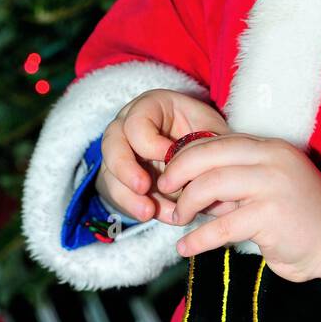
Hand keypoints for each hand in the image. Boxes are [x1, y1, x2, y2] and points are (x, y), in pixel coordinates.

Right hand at [95, 89, 228, 224]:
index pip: (136, 121)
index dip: (150, 142)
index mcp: (149, 107)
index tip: (169, 156)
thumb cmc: (201, 134)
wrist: (194, 151)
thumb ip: (210, 144)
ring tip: (148, 212)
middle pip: (112, 143)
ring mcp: (119, 153)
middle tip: (144, 187)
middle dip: (126, 168)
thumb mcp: (210, 131)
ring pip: (109, 172)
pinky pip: (116, 194)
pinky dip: (133, 206)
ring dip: (128, 195)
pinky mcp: (118, 178)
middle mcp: (126, 125)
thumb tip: (210, 171)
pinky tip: (152, 214)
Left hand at [156, 134, 320, 282]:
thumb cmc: (297, 215)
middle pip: (209, 155)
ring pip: (212, 185)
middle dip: (179, 172)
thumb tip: (189, 186)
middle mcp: (271, 159)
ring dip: (186, 204)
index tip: (169, 174)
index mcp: (268, 147)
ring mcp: (273, 186)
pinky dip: (198, 238)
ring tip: (177, 220)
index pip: (216, 141)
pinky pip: (223, 227)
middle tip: (165, 191)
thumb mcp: (267, 185)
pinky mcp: (272, 218)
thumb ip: (235, 180)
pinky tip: (185, 248)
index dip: (186, 156)